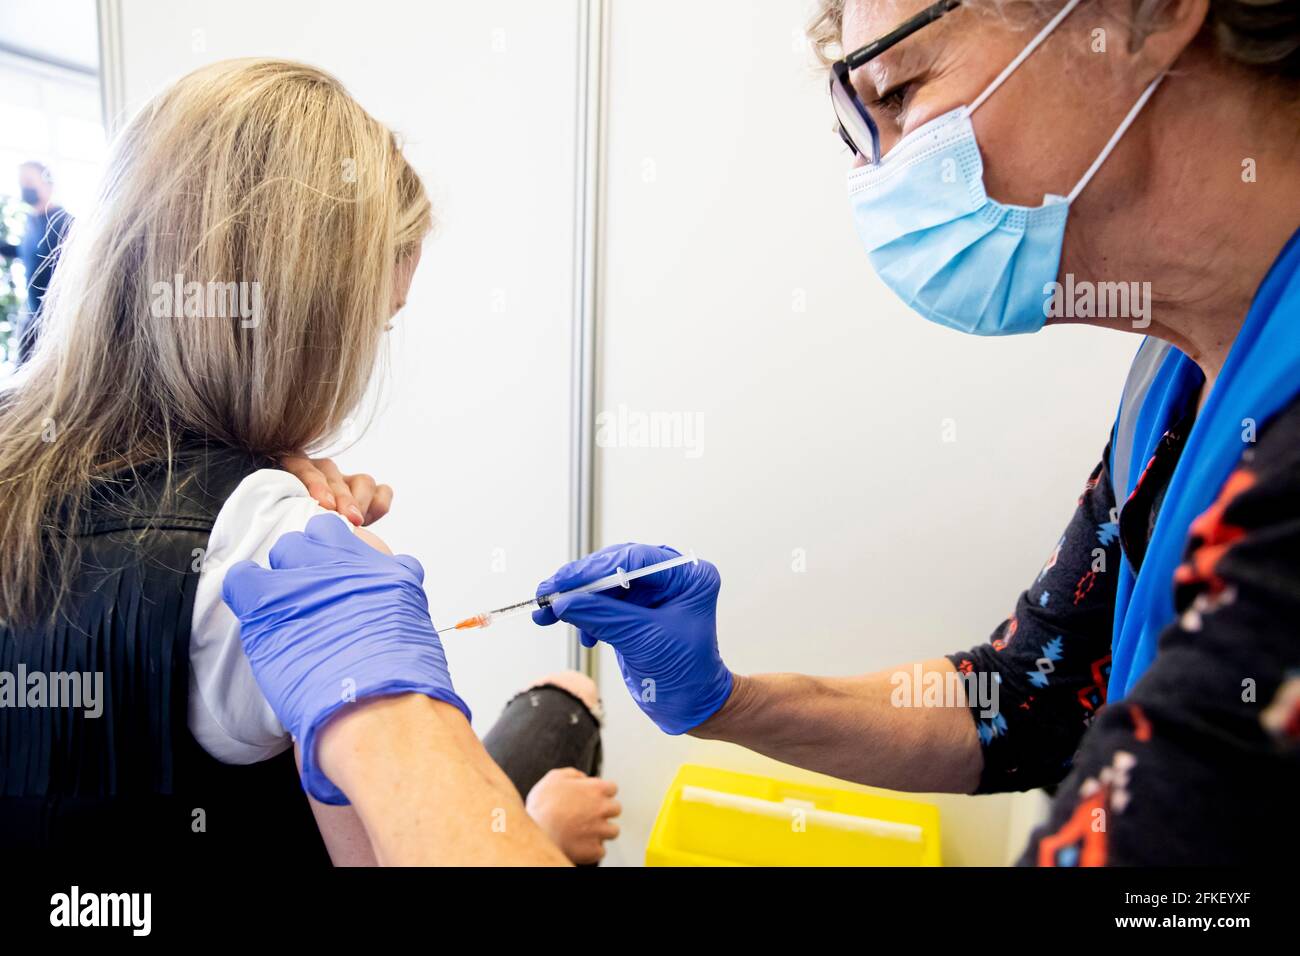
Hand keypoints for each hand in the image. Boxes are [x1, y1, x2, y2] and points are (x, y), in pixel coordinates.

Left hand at [222, 514, 469, 803]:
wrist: (378, 706)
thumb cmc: (400, 680)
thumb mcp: (413, 625)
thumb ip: (395, 600)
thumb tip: (387, 600)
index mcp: (384, 570)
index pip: (352, 537)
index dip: (337, 553)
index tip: (335, 571)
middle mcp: (345, 565)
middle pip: (316, 537)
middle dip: (311, 560)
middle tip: (311, 592)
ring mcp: (307, 578)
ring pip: (284, 550)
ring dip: (283, 574)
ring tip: (285, 605)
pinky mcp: (270, 601)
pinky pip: (243, 578)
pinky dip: (245, 588)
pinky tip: (255, 607)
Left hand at [281, 455, 391, 526]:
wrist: (312, 553)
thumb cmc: (287, 530)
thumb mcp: (281, 518)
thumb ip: (285, 513)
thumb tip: (283, 523)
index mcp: (292, 472)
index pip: (303, 466)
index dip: (316, 483)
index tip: (326, 505)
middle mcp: (320, 473)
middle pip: (334, 474)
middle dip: (343, 497)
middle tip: (349, 519)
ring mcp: (346, 482)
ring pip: (362, 480)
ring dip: (361, 501)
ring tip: (356, 523)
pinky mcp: (368, 495)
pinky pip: (382, 491)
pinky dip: (379, 504)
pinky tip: (369, 520)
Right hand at [525, 768, 620, 863]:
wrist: (536, 833)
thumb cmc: (542, 804)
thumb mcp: (554, 777)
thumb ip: (573, 774)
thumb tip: (583, 777)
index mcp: (596, 789)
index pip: (612, 788)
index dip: (602, 793)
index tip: (593, 798)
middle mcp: (603, 808)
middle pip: (616, 809)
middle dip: (605, 812)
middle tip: (589, 815)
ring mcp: (600, 830)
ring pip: (613, 831)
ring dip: (602, 831)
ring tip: (585, 832)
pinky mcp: (594, 850)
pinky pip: (600, 850)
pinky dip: (592, 849)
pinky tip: (580, 845)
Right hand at [533, 543, 732, 734]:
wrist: (691, 705)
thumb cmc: (686, 674)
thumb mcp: (643, 641)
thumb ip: (603, 617)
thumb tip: (564, 601)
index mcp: (688, 576)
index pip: (635, 559)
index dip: (594, 569)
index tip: (563, 582)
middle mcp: (672, 578)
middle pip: (616, 567)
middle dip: (580, 584)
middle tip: (548, 594)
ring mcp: (653, 592)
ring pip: (605, 584)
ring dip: (577, 600)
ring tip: (550, 614)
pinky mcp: (637, 609)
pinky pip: (604, 602)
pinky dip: (586, 615)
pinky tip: (584, 634)